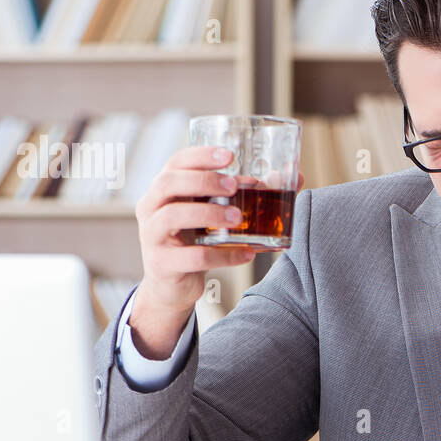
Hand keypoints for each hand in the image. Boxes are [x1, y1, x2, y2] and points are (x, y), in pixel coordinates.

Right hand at [133, 145, 267, 314]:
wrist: (174, 285)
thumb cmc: (196, 240)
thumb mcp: (213, 213)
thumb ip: (242, 195)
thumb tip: (290, 177)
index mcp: (165, 190)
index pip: (176, 162)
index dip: (200, 156)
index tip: (229, 156)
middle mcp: (151, 208)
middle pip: (169, 184)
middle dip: (204, 181)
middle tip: (234, 186)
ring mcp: (153, 236)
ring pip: (173, 217)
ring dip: (209, 213)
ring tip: (237, 218)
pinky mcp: (162, 265)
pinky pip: (193, 257)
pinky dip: (223, 256)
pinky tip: (246, 254)